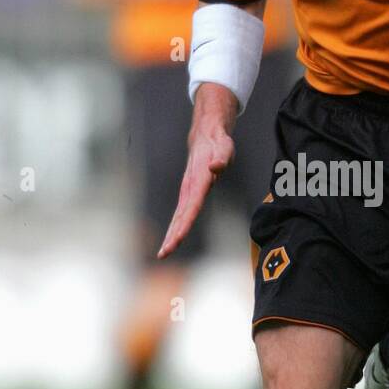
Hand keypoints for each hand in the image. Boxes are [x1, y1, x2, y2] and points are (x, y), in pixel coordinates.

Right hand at [157, 110, 235, 259]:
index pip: (191, 207)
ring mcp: (187, 191)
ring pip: (178, 217)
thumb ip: (222, 157)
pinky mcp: (189, 193)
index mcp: (198, 181)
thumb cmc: (219, 144)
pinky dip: (176, 227)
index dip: (184, 225)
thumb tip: (216, 168)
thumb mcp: (225, 147)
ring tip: (163, 252)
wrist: (206, 135)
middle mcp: (189, 188)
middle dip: (172, 235)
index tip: (176, 239)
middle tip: (163, 253)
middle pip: (180, 216)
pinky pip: (181, 214)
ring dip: (171, 234)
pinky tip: (173, 239)